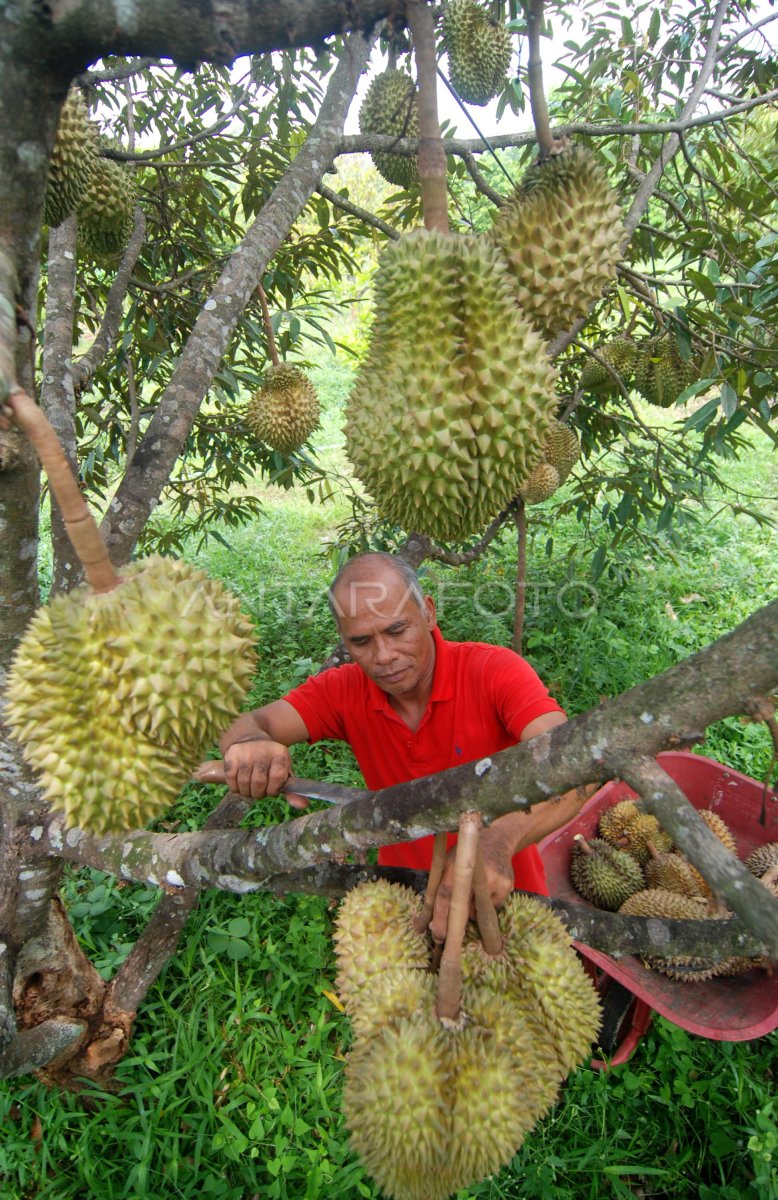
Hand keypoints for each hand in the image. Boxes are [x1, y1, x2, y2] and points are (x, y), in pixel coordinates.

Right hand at [194, 738, 307, 806]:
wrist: (249, 738)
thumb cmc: (270, 762)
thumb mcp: (284, 771)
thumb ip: (292, 790)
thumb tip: (304, 806)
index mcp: (280, 752)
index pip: (277, 778)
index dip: (273, 790)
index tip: (271, 790)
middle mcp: (263, 749)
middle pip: (259, 782)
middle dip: (258, 793)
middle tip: (259, 791)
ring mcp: (246, 751)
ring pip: (244, 783)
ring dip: (246, 792)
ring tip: (250, 788)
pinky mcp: (231, 754)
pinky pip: (231, 779)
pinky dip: (235, 788)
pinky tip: (240, 784)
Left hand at [429, 825, 513, 942]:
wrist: (497, 839)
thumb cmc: (465, 854)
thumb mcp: (448, 862)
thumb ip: (438, 888)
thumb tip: (423, 922)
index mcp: (454, 866)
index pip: (445, 895)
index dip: (439, 917)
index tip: (435, 934)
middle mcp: (475, 873)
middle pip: (461, 908)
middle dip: (451, 927)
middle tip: (443, 938)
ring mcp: (492, 880)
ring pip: (476, 911)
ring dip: (470, 912)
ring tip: (472, 894)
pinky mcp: (505, 886)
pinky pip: (491, 908)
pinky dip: (484, 905)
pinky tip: (486, 890)